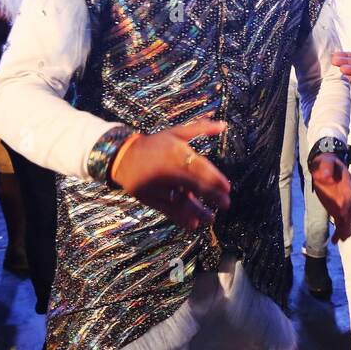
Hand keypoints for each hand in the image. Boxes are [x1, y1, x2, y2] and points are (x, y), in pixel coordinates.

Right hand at [110, 120, 231, 229]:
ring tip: (211, 218)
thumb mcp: (175, 132)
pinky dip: (180, 218)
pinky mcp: (148, 197)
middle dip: (212, 196)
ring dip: (198, 211)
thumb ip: (199, 128)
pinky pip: (166, 209)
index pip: (199, 167)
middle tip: (226, 203)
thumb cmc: (154, 144)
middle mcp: (166, 169)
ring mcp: (156, 185)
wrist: (122, 156)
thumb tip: (224, 125)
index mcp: (174, 152)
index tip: (228, 188)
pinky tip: (193, 224)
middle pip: (193, 184)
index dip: (214, 179)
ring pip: (180, 200)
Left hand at [310, 154, 350, 242]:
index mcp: (348, 188)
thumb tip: (325, 176)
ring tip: (339, 240)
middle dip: (347, 227)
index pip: (348, 205)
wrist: (328, 160)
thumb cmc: (327, 162)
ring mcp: (346, 200)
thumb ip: (327, 168)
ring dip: (345, 229)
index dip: (346, 217)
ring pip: (349, 218)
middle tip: (341, 238)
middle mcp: (349, 196)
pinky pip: (343, 217)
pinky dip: (341, 226)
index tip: (343, 227)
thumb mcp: (326, 162)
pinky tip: (336, 236)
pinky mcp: (339, 203)